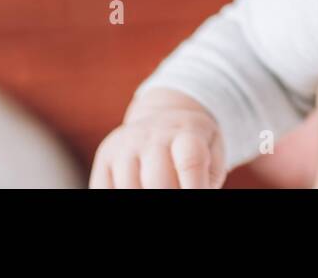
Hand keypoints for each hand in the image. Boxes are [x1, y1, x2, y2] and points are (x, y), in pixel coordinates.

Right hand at [90, 87, 226, 187]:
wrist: (164, 118)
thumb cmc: (193, 147)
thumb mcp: (212, 156)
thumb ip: (206, 179)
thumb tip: (197, 191)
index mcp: (187, 131)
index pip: (190, 161)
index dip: (194, 188)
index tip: (198, 195)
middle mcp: (152, 134)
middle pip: (158, 181)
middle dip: (171, 194)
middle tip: (176, 192)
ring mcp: (125, 145)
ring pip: (130, 189)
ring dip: (145, 197)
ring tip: (159, 187)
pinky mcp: (105, 158)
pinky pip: (105, 189)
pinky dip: (121, 195)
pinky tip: (139, 188)